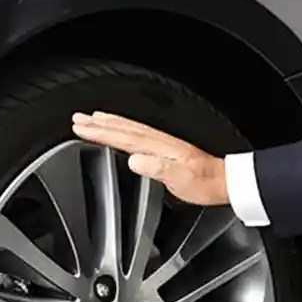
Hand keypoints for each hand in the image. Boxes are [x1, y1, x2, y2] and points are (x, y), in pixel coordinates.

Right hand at [71, 112, 228, 206]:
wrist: (224, 181)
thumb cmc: (204, 183)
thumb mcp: (181, 180)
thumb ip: (158, 169)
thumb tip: (135, 160)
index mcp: (159, 147)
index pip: (123, 137)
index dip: (101, 132)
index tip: (81, 128)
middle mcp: (159, 141)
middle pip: (123, 128)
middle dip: (99, 123)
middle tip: (78, 119)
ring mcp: (162, 142)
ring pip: (129, 128)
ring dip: (109, 122)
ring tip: (92, 118)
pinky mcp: (165, 147)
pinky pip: (138, 132)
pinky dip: (124, 128)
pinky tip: (121, 129)